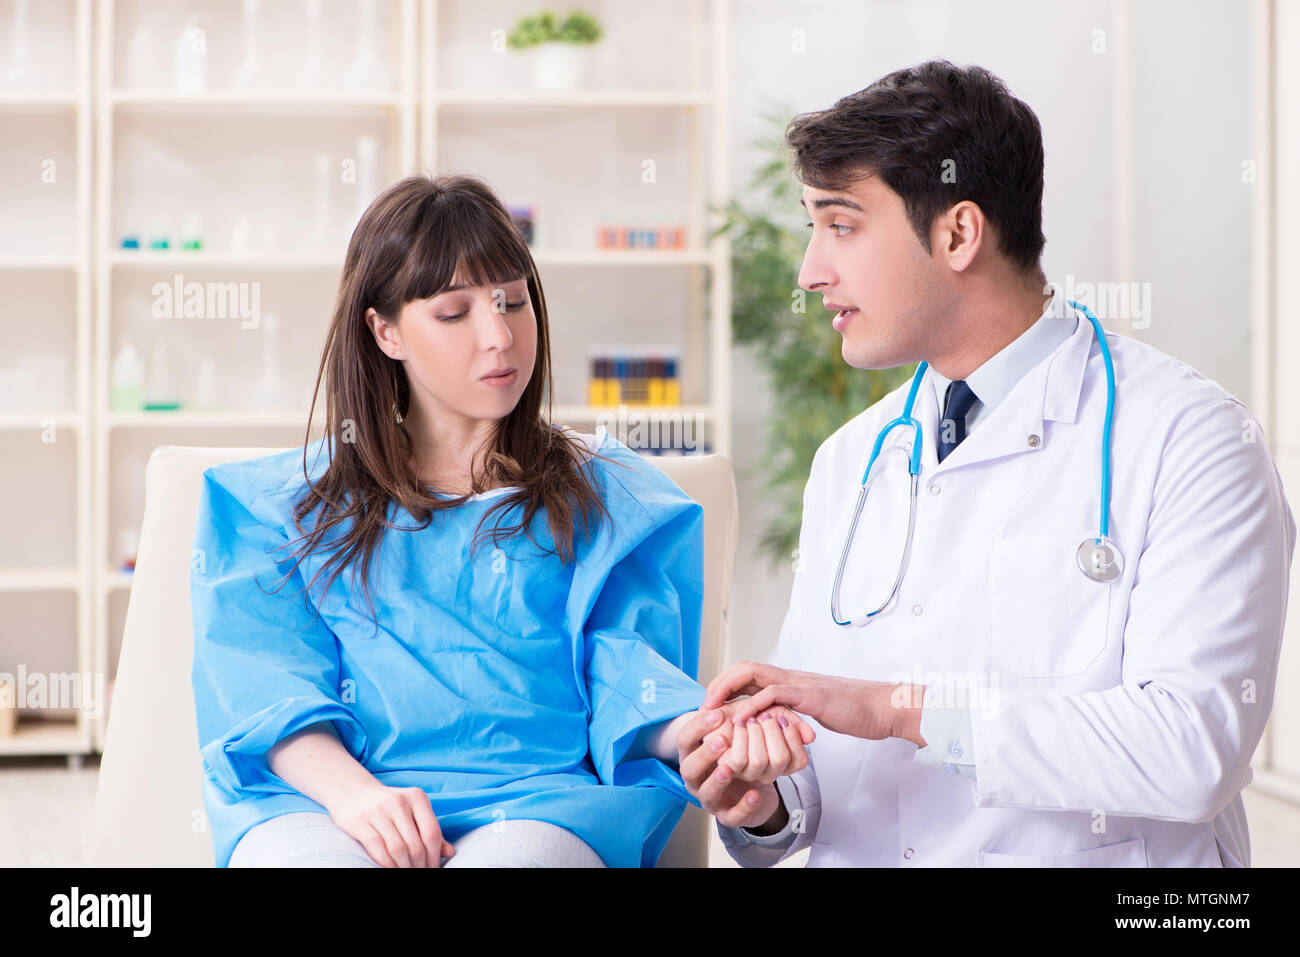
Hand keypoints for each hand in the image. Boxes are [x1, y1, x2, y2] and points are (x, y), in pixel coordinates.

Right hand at [326, 781, 455, 867]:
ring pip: (398, 849)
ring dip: (404, 867)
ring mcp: (378, 811)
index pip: (432, 833)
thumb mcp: (412, 811)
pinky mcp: (359, 821)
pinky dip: (387, 864)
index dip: (434, 857)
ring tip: (406, 872)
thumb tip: (450, 853)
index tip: (433, 869)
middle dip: (420, 866)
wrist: (353, 792)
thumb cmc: (389, 806)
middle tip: (419, 873)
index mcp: (417, 797)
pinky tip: (390, 868)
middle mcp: (399, 802)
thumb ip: (429, 830)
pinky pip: (378, 848)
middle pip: (416, 844)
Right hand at [677, 700, 814, 830]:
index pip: (685, 740)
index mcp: (693, 756)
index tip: (718, 714)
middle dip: (705, 754)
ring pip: (707, 793)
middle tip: (722, 740)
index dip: (698, 727)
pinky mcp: (727, 816)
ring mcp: (710, 798)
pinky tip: (755, 793)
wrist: (752, 791)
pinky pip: (732, 816)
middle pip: (689, 769)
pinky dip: (743, 806)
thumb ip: (733, 720)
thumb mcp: (735, 737)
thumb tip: (730, 702)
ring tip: (729, 768)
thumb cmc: (739, 756)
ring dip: (717, 780)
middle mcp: (697, 779)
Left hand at [703, 661, 924, 743]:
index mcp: (791, 681)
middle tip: (704, 707)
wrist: (881, 709)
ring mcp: (799, 684)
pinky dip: (753, 705)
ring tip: (712, 710)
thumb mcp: (816, 712)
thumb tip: (778, 723)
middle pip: (744, 668)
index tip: (711, 707)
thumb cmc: (853, 712)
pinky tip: (741, 719)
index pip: (750, 674)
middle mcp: (791, 677)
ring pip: (753, 674)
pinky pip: (775, 694)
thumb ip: (795, 712)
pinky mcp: (810, 696)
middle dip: (719, 685)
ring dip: (728, 690)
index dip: (727, 687)